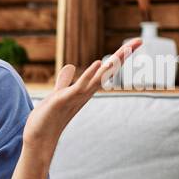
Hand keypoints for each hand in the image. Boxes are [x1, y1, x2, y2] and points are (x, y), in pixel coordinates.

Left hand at [23, 37, 142, 154]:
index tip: (134, 42)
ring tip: (124, 50)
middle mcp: (85, 92)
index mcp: (85, 89)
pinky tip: (99, 63)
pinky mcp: (65, 99)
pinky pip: (80, 85)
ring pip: (98, 78)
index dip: (118, 56)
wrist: (39, 138)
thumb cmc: (49, 118)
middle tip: (139, 40)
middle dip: (122, 56)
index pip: (105, 70)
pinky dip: (89, 74)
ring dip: (111, 65)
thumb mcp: (59, 93)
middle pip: (107, 71)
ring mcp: (77, 96)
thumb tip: (70, 66)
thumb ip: (64, 81)